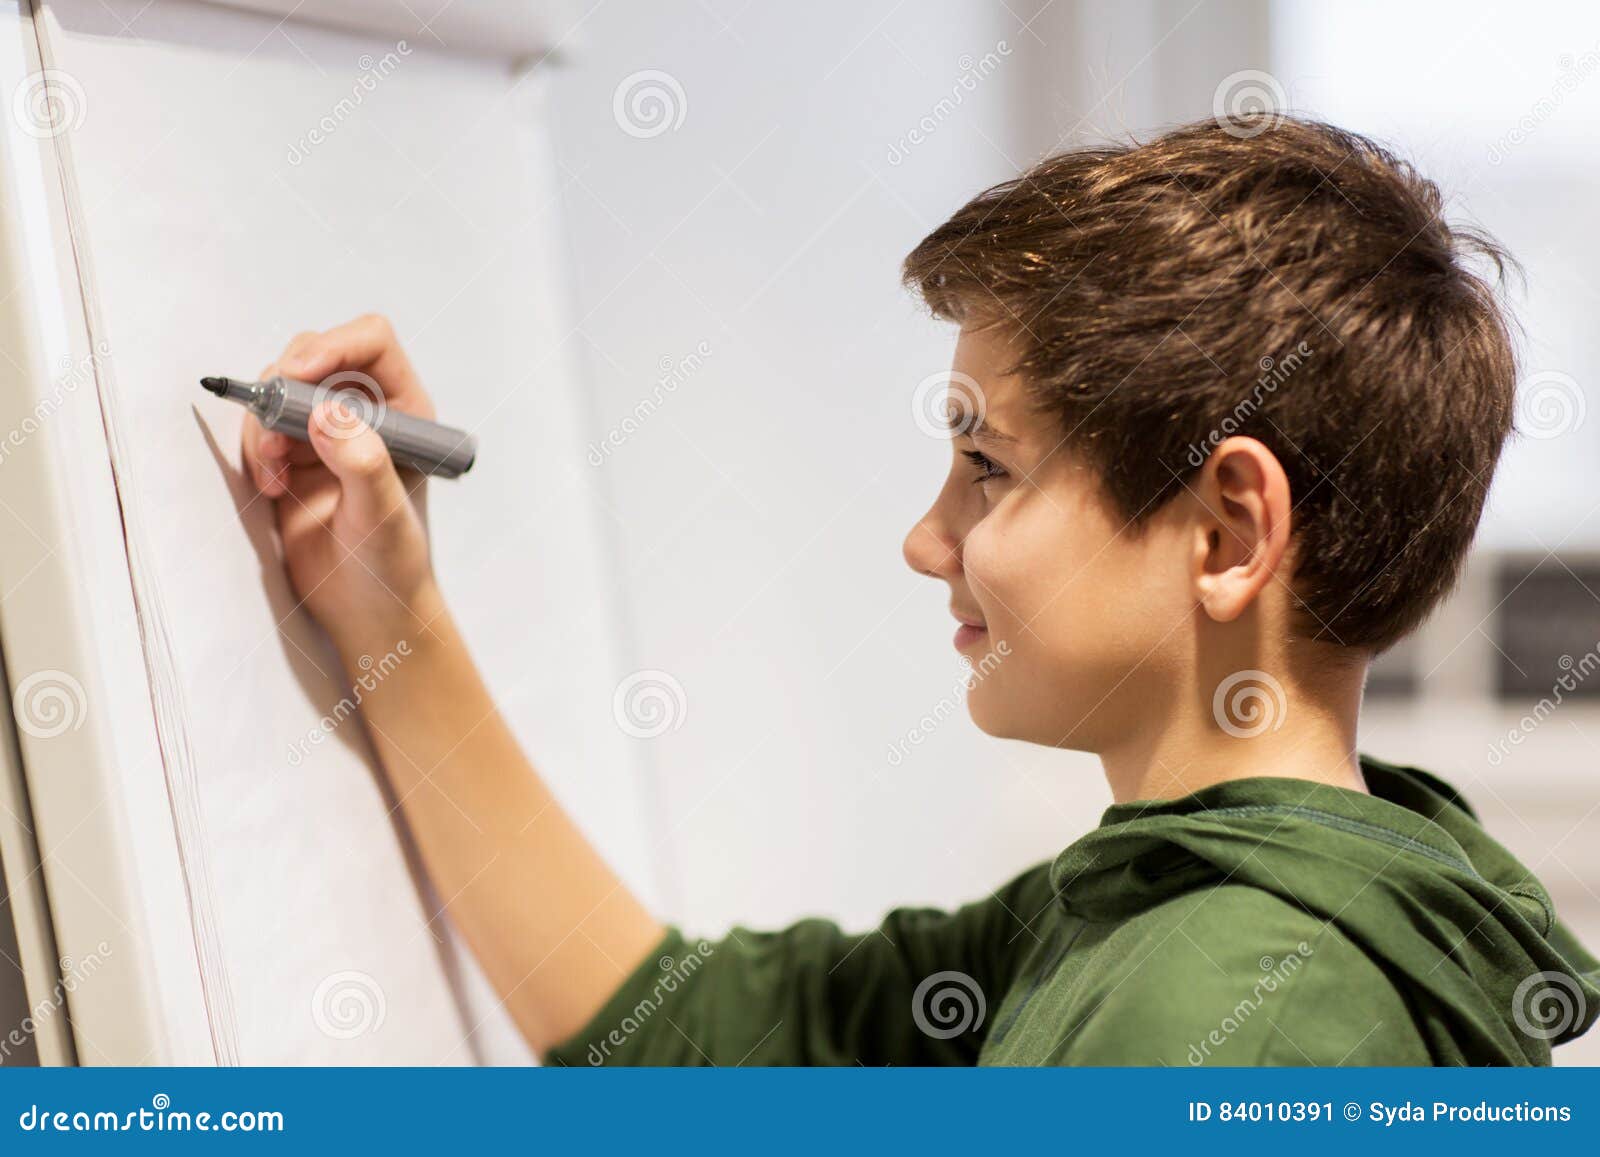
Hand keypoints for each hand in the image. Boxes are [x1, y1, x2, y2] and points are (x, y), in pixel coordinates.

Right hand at [241, 314, 440, 655]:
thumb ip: (362, 463)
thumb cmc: (392, 566)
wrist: (367, 611)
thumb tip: (328, 411)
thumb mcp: (382, 516)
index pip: (370, 343)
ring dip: (263, 425)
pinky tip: (271, 488)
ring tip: (274, 478)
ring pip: (278, 389)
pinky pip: (259, 425)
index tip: (297, 376)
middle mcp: (367, 413)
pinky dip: (254, 449)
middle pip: (313, 356)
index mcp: (405, 412)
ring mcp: (327, 432)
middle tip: (274, 439)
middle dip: (282, 390)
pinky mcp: (293, 456)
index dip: (332, 346)